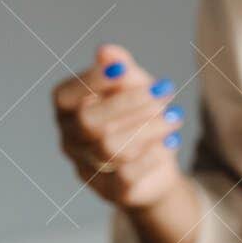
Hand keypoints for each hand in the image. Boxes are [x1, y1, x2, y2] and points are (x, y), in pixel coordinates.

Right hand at [53, 44, 185, 210]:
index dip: (92, 81)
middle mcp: (70, 140)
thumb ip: (122, 72)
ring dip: (149, 128)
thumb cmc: (140, 117)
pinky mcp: (111, 191)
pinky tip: (170, 141)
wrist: (159, 163)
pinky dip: (153, 155)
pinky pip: (128, 174)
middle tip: (165, 91)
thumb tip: (107, 51)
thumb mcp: (136, 89)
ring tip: (175, 117)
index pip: (66, 96)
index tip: (124, 70)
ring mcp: (87, 168)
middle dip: (130, 104)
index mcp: (68, 111)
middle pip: (89, 122)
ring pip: (110, 147)